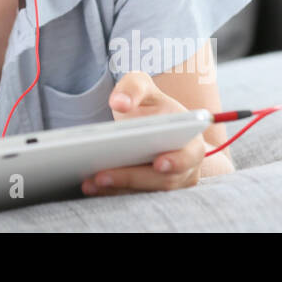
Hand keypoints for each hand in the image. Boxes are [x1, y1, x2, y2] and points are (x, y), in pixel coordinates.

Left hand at [80, 71, 205, 195]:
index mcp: (190, 140)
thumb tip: (120, 102)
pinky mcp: (149, 192)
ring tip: (90, 182)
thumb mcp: (141, 84)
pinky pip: (133, 197)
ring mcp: (169, 183)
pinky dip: (112, 193)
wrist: (147, 122)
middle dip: (132, 177)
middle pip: (163, 179)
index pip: (189, 155)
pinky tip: (90, 187)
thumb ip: (133, 87)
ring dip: (118, 188)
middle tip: (102, 175)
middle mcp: (185, 167)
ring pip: (146, 192)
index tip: (158, 163)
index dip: (177, 161)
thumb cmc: (149, 104)